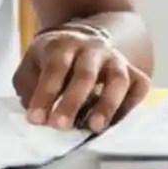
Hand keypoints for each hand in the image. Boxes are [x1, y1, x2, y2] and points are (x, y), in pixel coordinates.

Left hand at [12, 28, 149, 132]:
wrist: (85, 40)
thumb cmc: (54, 60)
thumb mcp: (32, 64)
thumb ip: (28, 86)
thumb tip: (35, 112)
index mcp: (64, 45)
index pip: (55, 68)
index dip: (45, 94)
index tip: (35, 119)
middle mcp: (93, 49)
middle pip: (85, 74)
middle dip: (72, 102)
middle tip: (60, 125)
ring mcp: (116, 61)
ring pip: (117, 80)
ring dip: (106, 105)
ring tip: (94, 127)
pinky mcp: (134, 73)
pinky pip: (139, 87)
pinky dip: (130, 106)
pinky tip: (115, 123)